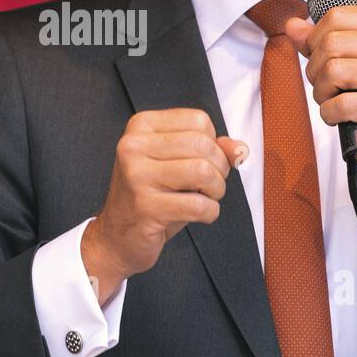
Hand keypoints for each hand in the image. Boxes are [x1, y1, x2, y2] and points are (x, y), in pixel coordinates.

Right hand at [83, 109, 246, 303]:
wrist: (116, 236)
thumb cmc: (150, 197)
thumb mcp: (177, 164)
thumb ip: (210, 150)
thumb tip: (240, 149)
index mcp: (140, 127)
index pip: (198, 120)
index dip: (213, 143)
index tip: (204, 161)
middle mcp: (133, 146)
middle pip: (202, 144)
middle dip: (219, 168)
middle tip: (210, 185)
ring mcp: (136, 176)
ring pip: (203, 172)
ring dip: (216, 190)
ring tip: (206, 198)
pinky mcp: (146, 206)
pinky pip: (199, 205)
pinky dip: (210, 212)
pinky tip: (199, 216)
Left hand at [284, 6, 356, 189]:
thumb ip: (323, 41)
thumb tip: (293, 25)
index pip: (336, 16)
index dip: (317, 40)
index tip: (324, 60)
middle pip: (330, 43)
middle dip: (316, 70)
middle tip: (328, 87)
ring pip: (332, 71)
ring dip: (322, 93)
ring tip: (335, 101)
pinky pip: (339, 104)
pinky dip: (329, 114)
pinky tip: (341, 117)